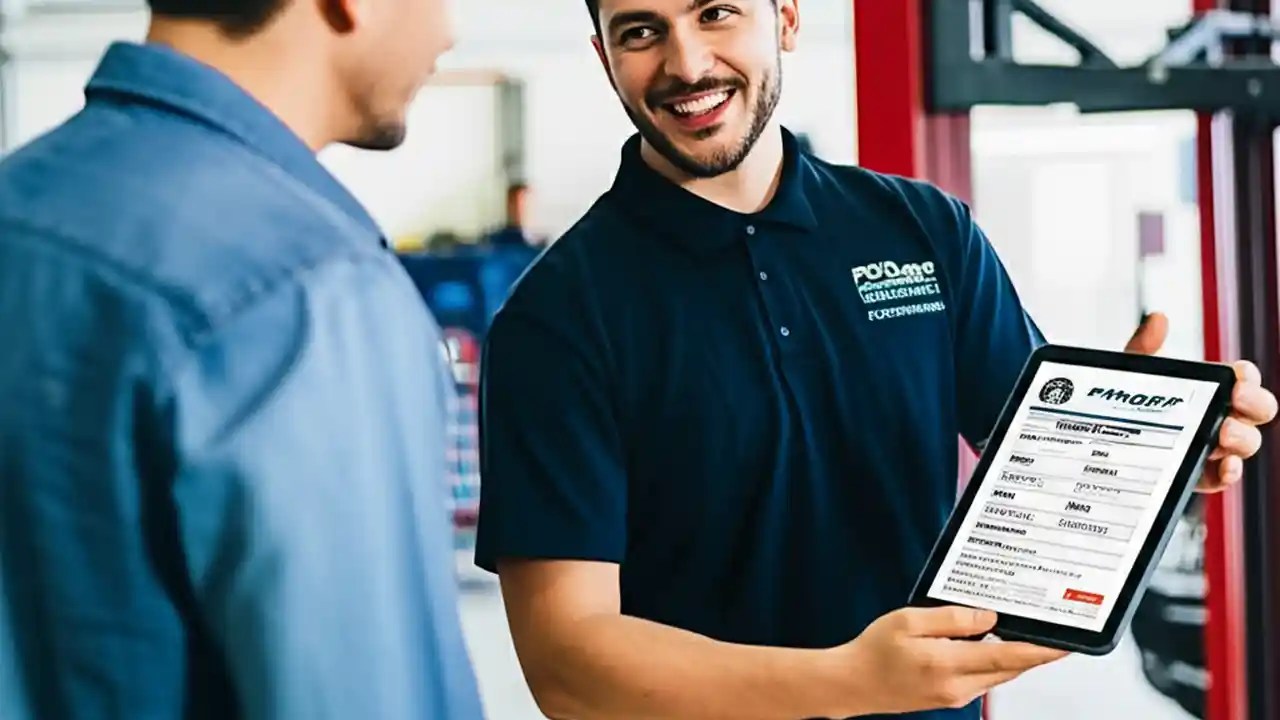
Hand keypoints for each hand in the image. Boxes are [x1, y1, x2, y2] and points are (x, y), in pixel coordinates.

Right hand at [830, 606, 1067, 716]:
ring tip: (1023, 635)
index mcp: (948, 664)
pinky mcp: (948, 699)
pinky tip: (990, 647)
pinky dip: (993, 664)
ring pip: (998, 676)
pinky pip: (982, 680)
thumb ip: (951, 618)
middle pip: (1009, 670)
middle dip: (1034, 653)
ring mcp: (954, 697)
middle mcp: (957, 687)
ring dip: (1013, 658)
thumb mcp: (909, 621)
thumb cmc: (874, 650)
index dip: (1040, 651)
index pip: (1007, 657)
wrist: (852, 684)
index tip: (1064, 644)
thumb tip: (988, 618)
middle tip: (1053, 634)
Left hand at [1124, 312, 1276, 492]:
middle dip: (1256, 404)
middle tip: (1237, 399)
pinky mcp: (1198, 473)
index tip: (1238, 375)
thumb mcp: (1130, 375)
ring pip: (1246, 444)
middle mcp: (1219, 416)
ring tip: (1224, 432)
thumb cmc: (1124, 403)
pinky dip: (1230, 473)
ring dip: (1243, 438)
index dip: (1247, 377)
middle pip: (1257, 411)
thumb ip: (1144, 348)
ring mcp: (1212, 447)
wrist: (1101, 440)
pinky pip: (1223, 477)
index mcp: (1210, 389)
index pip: (1243, 380)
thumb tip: (1156, 319)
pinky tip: (1225, 466)